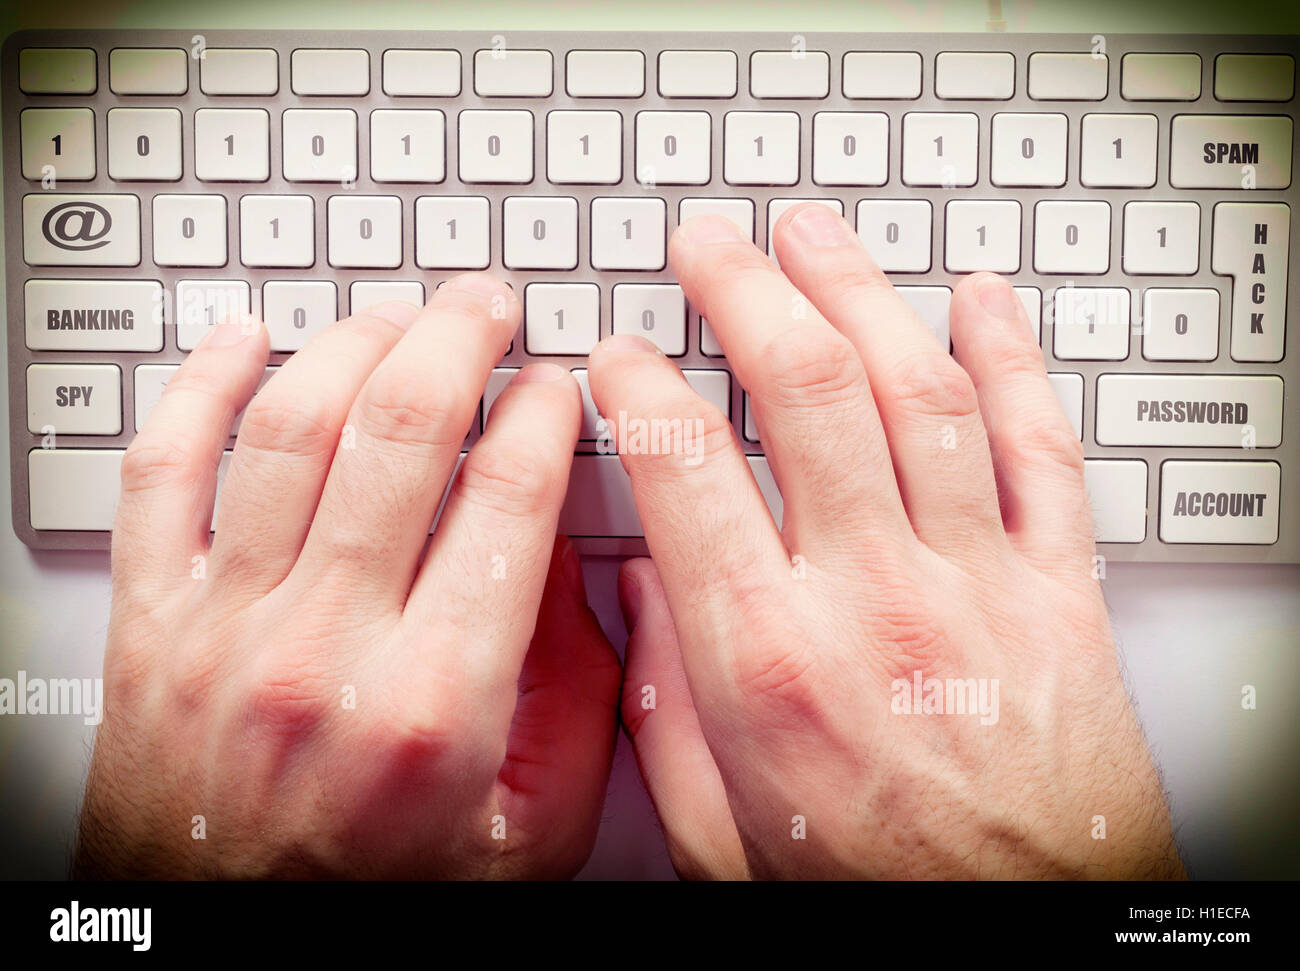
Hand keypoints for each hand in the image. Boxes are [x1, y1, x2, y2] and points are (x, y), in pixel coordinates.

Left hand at [76, 276, 620, 878]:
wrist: (225, 942)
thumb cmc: (378, 894)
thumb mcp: (531, 831)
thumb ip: (578, 699)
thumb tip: (577, 568)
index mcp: (434, 705)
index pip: (508, 498)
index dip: (546, 417)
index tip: (559, 388)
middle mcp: (323, 652)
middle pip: (404, 432)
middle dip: (461, 341)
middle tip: (489, 306)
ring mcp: (225, 628)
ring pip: (292, 427)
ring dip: (355, 344)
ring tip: (399, 315)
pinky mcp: (151, 623)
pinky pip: (162, 470)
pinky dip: (200, 387)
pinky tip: (244, 342)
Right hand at [591, 205, 1182, 879]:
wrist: (1024, 930)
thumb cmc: (870, 887)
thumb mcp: (719, 829)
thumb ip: (667, 702)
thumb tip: (645, 593)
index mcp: (771, 659)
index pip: (683, 467)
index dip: (637, 386)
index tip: (617, 357)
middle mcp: (874, 599)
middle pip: (801, 391)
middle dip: (743, 292)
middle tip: (710, 244)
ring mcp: (976, 583)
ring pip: (914, 391)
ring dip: (858, 293)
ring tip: (812, 235)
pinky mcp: (1058, 592)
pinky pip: (1040, 447)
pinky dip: (1013, 359)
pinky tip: (979, 301)